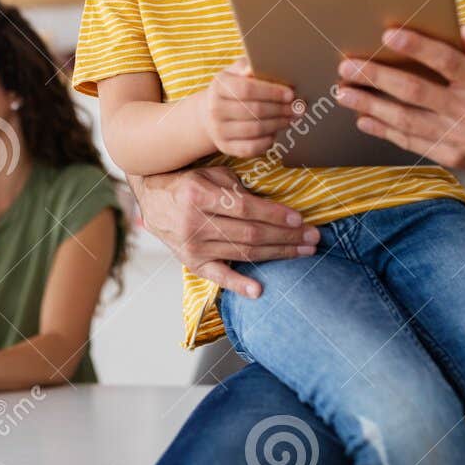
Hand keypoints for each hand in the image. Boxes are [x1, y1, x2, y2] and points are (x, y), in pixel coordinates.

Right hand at [133, 166, 317, 297]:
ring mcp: (193, 246)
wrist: (152, 199)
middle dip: (286, 236)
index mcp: (199, 196)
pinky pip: (218, 276)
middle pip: (250, 233)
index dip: (275, 215)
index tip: (299, 219)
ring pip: (243, 252)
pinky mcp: (192, 263)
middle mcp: (194, 223)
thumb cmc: (187, 183)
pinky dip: (238, 285)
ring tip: (303, 251)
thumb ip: (237, 188)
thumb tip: (272, 205)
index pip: (246, 208)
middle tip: (313, 236)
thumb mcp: (210, 175)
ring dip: (277, 253)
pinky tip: (258, 290)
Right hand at [202, 58, 299, 157]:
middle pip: (254, 110)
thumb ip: (247, 68)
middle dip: (280, 109)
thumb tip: (253, 68)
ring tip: (290, 119)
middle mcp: (215, 109)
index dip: (271, 92)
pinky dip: (266, 142)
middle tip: (297, 108)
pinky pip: (250, 148)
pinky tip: (274, 134)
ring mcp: (219, 130)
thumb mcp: (236, 73)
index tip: (290, 94)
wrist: (211, 113)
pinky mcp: (225, 147)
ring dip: (278, 124)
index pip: (247, 89)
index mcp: (219, 86)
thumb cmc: (232, 89)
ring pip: (255, 129)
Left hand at [332, 22, 464, 172]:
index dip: (416, 47)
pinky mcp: (453, 157)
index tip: (387, 35)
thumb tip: (461, 28)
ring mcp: (460, 137)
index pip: (446, 61)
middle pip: (415, 91)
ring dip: (371, 106)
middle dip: (377, 77)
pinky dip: (385, 131)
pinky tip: (364, 119)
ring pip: (406, 120)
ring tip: (344, 93)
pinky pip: (412, 143)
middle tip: (348, 66)